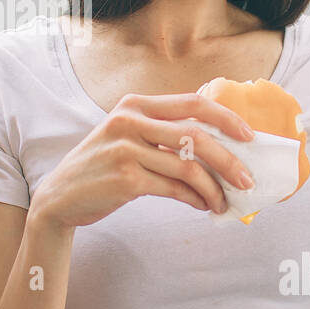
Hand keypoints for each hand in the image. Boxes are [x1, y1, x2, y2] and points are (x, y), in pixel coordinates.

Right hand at [29, 92, 256, 232]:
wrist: (60, 196)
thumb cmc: (103, 166)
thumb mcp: (126, 135)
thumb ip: (161, 131)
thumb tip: (218, 142)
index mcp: (135, 104)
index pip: (192, 103)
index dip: (226, 118)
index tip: (250, 136)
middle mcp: (129, 121)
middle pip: (195, 135)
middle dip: (228, 159)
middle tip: (247, 179)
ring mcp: (125, 149)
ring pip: (188, 166)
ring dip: (214, 188)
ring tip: (224, 201)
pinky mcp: (125, 179)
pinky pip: (174, 189)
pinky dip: (195, 199)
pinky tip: (203, 206)